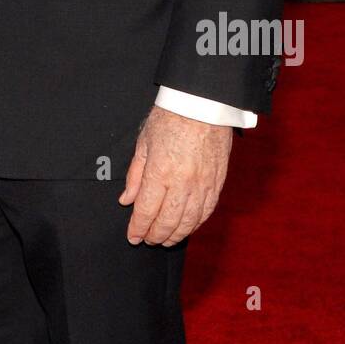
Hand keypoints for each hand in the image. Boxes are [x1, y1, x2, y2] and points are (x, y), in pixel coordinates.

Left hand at [118, 106, 231, 245]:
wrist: (203, 103)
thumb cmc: (171, 116)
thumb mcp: (144, 142)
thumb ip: (135, 175)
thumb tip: (127, 199)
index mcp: (160, 172)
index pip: (146, 211)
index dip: (138, 228)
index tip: (133, 236)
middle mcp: (182, 183)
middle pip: (167, 221)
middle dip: (155, 235)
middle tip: (147, 240)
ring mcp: (202, 184)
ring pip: (189, 221)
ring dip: (176, 235)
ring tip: (165, 240)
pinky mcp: (217, 182)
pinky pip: (206, 211)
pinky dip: (196, 224)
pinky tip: (187, 227)